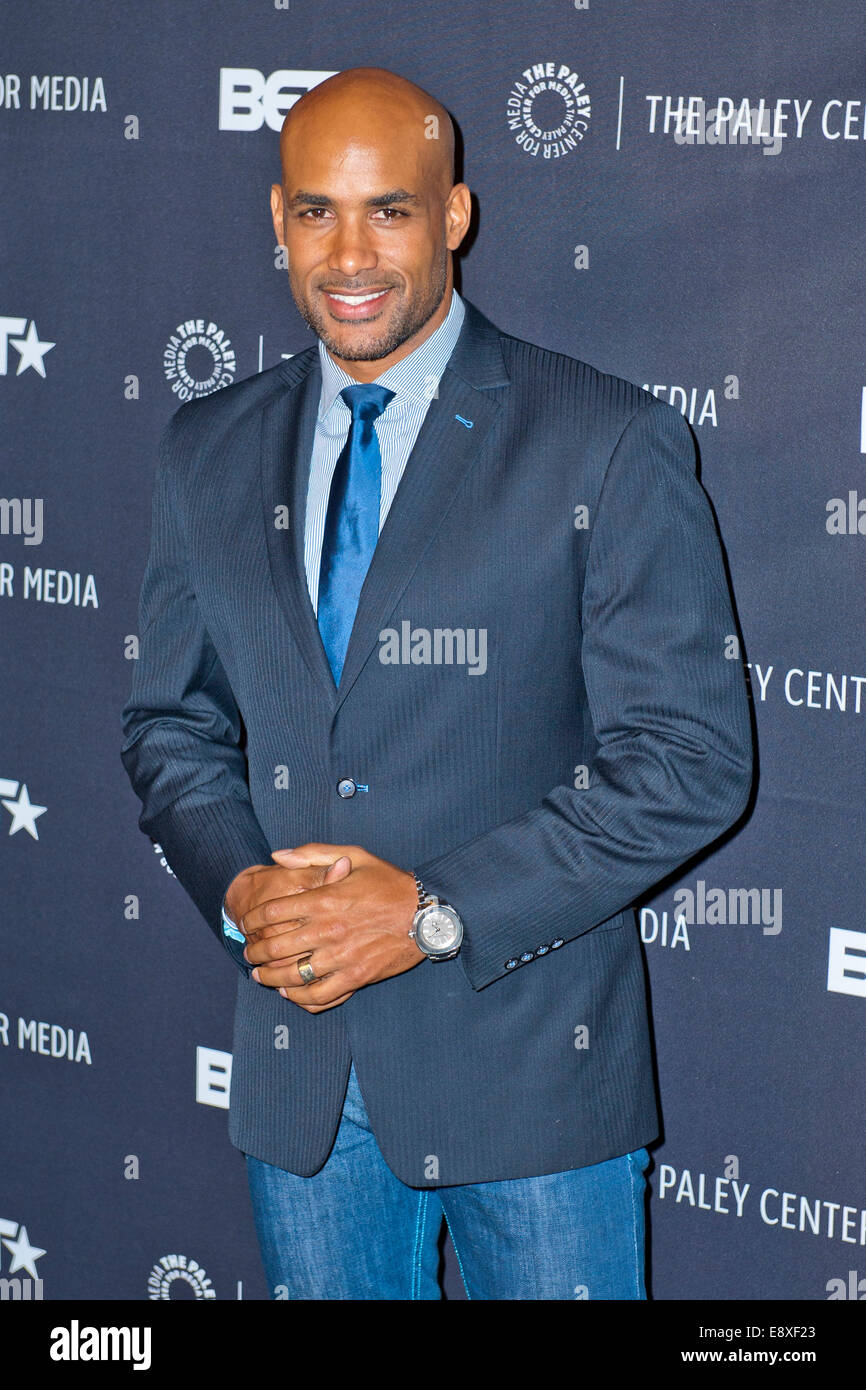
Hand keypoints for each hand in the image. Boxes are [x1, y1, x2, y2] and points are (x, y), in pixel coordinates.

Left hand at [241, 843, 423, 1013]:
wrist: (427, 913)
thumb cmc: (390, 883)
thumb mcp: (354, 856)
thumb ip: (313, 854)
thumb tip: (278, 856)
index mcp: (325, 900)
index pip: (272, 913)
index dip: (252, 920)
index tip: (247, 924)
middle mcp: (328, 931)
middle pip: (275, 947)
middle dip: (255, 952)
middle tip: (248, 953)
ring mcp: (342, 958)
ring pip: (292, 976)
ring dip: (269, 977)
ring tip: (260, 975)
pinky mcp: (356, 978)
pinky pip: (319, 996)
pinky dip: (299, 998)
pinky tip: (290, 992)